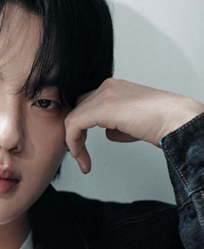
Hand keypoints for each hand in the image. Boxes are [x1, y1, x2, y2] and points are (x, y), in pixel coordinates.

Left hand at [64, 78, 202, 173]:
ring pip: (72, 119)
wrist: (177, 120)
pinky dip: (73, 144)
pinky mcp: (102, 108)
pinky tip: (82, 158)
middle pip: (77, 111)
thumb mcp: (132, 123)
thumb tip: (107, 132)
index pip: (85, 106)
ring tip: (83, 162)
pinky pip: (74, 125)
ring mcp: (104, 95)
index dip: (81, 128)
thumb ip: (116, 124)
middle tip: (81, 156)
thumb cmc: (162, 123)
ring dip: (74, 143)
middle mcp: (106, 87)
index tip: (84, 149)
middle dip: (74, 135)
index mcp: (113, 87)